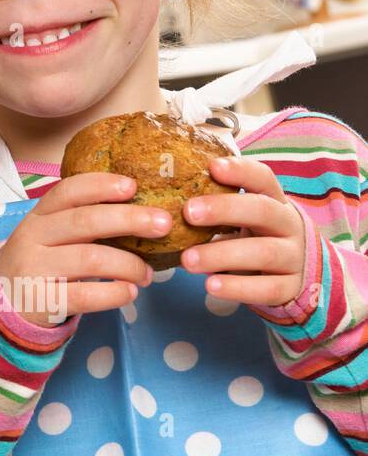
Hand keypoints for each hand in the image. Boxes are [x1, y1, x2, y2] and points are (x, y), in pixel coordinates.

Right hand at [0, 173, 161, 326]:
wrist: (3, 303)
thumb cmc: (41, 263)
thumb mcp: (50, 236)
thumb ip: (81, 222)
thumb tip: (142, 211)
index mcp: (38, 216)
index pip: (67, 191)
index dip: (100, 185)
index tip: (133, 186)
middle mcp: (32, 238)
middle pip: (84, 221)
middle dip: (129, 219)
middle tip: (163, 224)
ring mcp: (34, 269)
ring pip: (90, 259)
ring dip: (129, 264)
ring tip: (147, 273)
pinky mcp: (41, 301)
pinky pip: (85, 295)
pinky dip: (114, 293)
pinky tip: (129, 292)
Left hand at [180, 156, 306, 305]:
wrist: (295, 274)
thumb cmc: (253, 236)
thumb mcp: (241, 217)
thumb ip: (213, 206)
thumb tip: (161, 200)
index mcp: (273, 201)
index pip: (263, 178)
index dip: (240, 171)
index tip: (212, 167)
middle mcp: (287, 225)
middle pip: (262, 210)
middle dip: (225, 209)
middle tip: (189, 212)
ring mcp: (293, 257)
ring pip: (263, 252)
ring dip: (221, 254)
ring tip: (187, 260)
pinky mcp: (291, 287)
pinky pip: (268, 288)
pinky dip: (238, 288)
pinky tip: (211, 286)